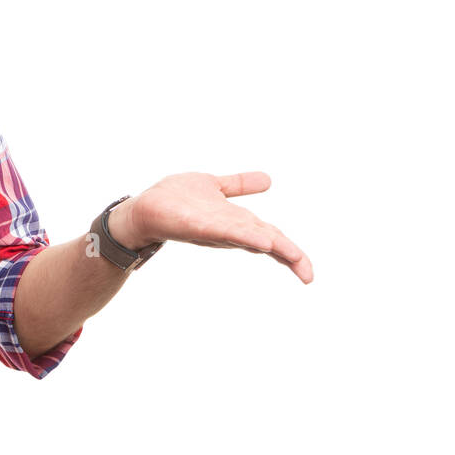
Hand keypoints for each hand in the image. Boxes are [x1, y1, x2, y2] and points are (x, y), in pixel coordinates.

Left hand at [112, 171, 312, 283]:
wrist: (144, 207)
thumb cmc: (176, 200)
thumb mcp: (215, 186)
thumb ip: (240, 184)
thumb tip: (269, 180)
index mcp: (238, 221)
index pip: (273, 237)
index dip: (292, 252)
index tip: (310, 272)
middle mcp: (230, 229)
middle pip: (267, 242)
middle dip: (289, 256)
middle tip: (309, 274)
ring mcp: (214, 228)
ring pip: (249, 237)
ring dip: (271, 245)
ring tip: (293, 256)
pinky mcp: (197, 225)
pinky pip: (223, 231)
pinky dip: (242, 235)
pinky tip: (259, 240)